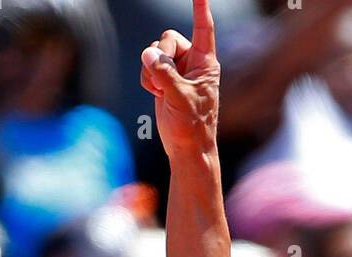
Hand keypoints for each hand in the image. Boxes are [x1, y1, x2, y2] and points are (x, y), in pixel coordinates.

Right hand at [140, 0, 219, 159]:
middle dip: (160, 58)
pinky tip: (157, 95)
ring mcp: (177, 70)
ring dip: (151, 72)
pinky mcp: (164, 79)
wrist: (186, 148)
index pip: (203, 29)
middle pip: (166, 39)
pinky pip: (147, 66)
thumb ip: (164, 74)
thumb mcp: (180, 99)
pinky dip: (147, 80)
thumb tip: (149, 55)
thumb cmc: (192, 127)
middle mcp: (191, 62)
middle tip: (164, 81)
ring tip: (162, 93)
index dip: (200, 9)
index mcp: (205, 63)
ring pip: (153, 52)